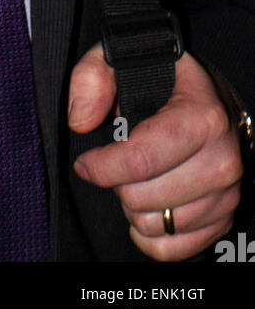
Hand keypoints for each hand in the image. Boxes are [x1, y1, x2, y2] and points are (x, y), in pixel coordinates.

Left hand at [67, 43, 243, 259]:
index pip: (141, 160)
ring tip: (136, 179)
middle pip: (144, 198)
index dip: (102, 167)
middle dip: (117, 184)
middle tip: (118, 163)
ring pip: (157, 225)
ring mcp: (227, 193)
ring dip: (134, 207)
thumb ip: (91, 77)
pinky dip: (151, 236)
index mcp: (202, 119)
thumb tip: (80, 122)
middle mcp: (223, 160)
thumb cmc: (161, 78)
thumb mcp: (121, 58)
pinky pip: (175, 250)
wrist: (210, 96)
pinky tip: (146, 208)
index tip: (85, 163)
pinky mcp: (224, 218)